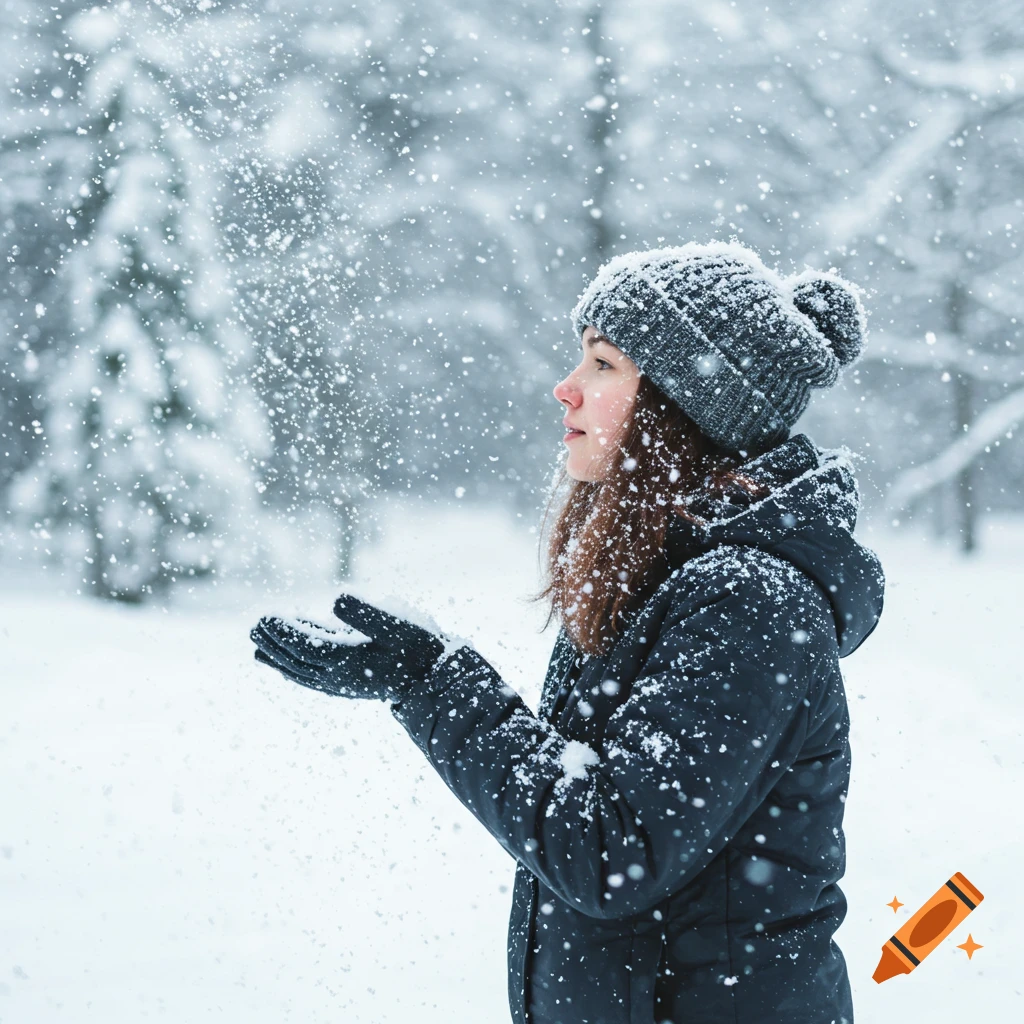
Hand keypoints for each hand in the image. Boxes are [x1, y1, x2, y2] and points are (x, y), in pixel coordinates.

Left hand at [250, 592, 458, 701]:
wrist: (435, 683)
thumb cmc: (419, 650)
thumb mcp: (397, 624)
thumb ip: (366, 613)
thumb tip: (335, 598)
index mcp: (348, 661)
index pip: (306, 646)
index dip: (284, 632)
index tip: (265, 617)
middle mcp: (339, 676)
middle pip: (297, 660)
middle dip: (274, 643)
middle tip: (254, 625)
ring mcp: (342, 683)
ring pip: (301, 671)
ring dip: (278, 657)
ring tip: (256, 644)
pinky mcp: (347, 684)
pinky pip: (312, 678)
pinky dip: (294, 669)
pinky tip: (285, 662)